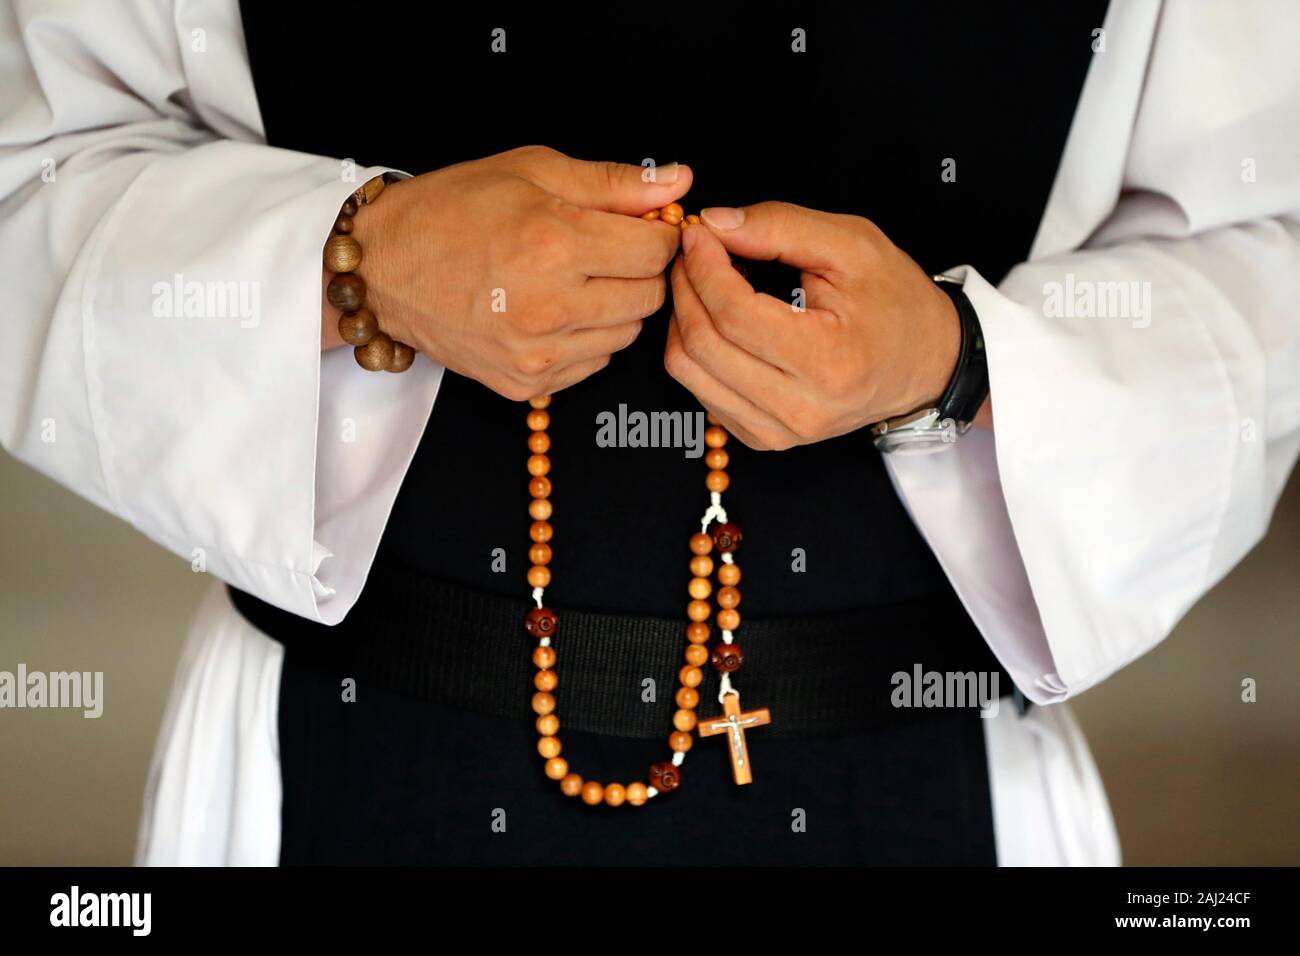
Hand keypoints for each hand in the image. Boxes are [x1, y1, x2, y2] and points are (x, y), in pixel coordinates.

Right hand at [337, 147, 691, 399]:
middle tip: (604, 250)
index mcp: (555, 243)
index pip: (656, 250)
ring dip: (615, 306)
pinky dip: (586, 338)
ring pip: (627, 335)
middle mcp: (550, 306)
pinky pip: (593, 363)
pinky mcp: (526, 383)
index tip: (640, 224)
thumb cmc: (451, 211)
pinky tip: (552, 311)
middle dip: (639, 269)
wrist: (382, 271)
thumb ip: (614, 182)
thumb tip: (680, 182)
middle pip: (650, 296)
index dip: (657, 232)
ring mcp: (538, 353)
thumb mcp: (531, 171)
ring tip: (573, 280)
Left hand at [665, 202, 968, 449]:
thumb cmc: (896, 302)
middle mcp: (801, 409)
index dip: (704, 268)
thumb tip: (714, 224)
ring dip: (683, 318)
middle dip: (686, 288)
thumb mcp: (851, 243)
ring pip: (691, 373)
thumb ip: (779, 226)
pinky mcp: (763, 439)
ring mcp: (780, 432)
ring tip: (705, 282)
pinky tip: (718, 320)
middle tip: (694, 252)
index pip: (734, 315)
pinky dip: (695, 350)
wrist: (926, 363)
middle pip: (703, 345)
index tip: (698, 235)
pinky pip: (701, 393)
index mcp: (829, 361)